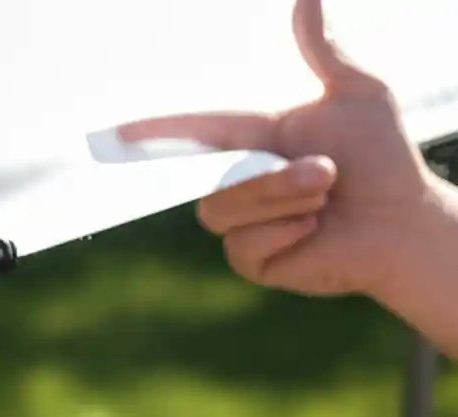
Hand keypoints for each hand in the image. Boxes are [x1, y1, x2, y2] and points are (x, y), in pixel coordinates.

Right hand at [119, 0, 447, 299]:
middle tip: (327, 172)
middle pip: (218, 178)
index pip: (196, 132)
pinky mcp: (253, 260)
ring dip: (281, 200)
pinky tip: (313, 232)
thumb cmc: (385, 161)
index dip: (154, 131)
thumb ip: (324, 52)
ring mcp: (244, 224)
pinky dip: (286, 233)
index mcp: (256, 142)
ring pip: (224, 211)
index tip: (116, 132)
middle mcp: (242, 182)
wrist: (404, 224)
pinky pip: (244, 245)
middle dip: (275, 177)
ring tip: (325, 200)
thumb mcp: (357, 95)